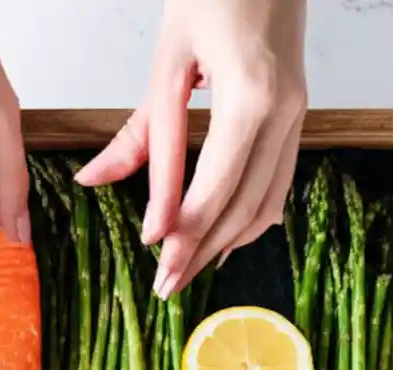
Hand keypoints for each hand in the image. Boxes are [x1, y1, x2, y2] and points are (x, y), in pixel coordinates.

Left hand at [75, 0, 307, 298]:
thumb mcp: (166, 60)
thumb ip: (139, 131)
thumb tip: (93, 181)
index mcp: (250, 96)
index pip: (213, 184)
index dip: (181, 227)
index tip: (153, 257)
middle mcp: (283, 112)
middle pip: (244, 206)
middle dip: (202, 250)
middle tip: (167, 286)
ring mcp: (298, 117)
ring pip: (267, 203)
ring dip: (227, 244)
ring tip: (188, 271)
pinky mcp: (298, 118)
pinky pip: (278, 184)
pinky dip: (249, 218)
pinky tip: (223, 238)